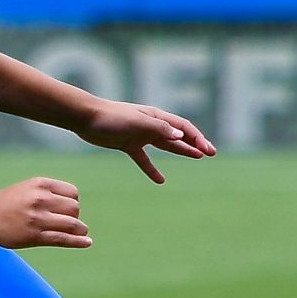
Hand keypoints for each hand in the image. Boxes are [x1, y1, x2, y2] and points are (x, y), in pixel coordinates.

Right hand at [0, 176, 90, 248]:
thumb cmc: (8, 202)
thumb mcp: (29, 188)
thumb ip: (50, 192)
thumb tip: (75, 205)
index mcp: (41, 184)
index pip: (73, 193)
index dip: (73, 202)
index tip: (66, 209)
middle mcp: (41, 199)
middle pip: (74, 208)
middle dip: (75, 216)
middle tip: (66, 222)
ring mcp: (38, 218)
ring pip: (72, 224)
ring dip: (79, 229)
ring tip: (80, 232)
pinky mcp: (35, 236)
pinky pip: (63, 239)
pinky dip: (78, 241)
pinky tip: (87, 242)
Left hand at [75, 101, 216, 183]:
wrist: (86, 118)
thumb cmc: (112, 117)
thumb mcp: (138, 122)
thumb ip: (159, 128)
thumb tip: (181, 134)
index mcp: (156, 116)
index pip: (183, 127)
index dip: (197, 138)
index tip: (208, 151)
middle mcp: (151, 125)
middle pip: (178, 135)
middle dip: (195, 143)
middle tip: (210, 153)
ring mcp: (140, 135)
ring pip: (165, 145)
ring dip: (181, 151)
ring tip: (196, 158)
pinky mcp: (128, 145)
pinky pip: (144, 159)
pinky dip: (152, 169)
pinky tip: (160, 181)